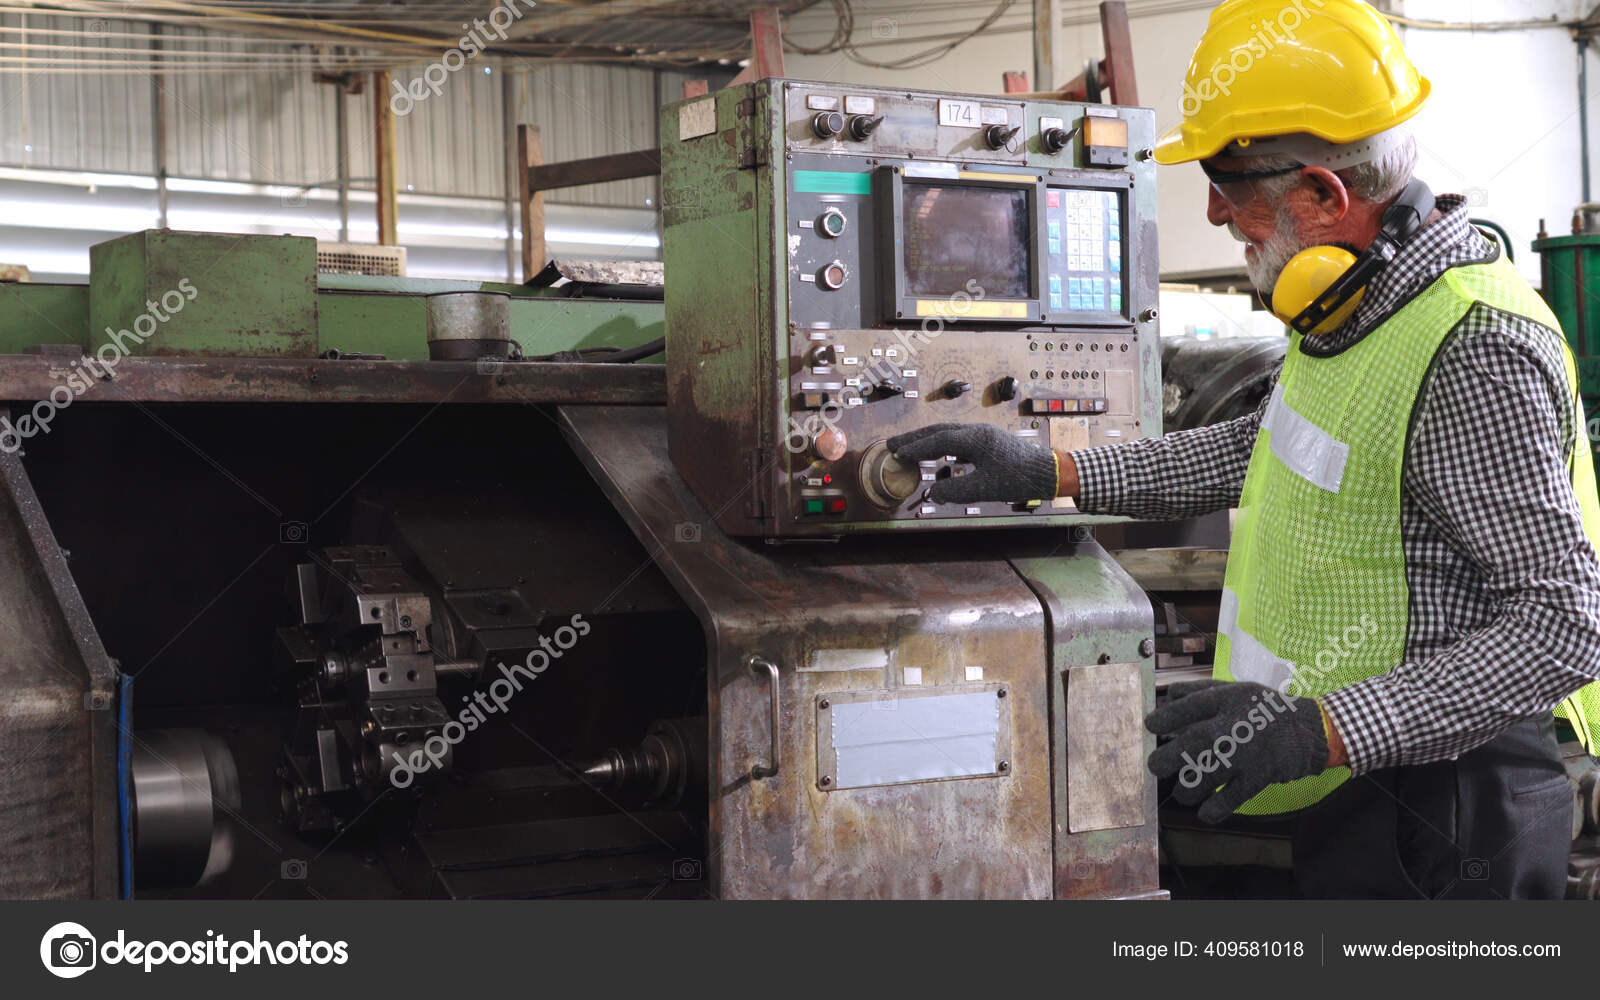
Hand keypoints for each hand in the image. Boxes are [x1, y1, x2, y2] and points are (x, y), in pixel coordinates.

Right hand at [886, 423, 1057, 504]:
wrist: (1047, 472)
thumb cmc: (1018, 479)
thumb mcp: (985, 488)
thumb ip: (956, 490)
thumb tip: (932, 493)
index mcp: (975, 439)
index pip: (939, 440)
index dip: (917, 447)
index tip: (898, 454)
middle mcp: (977, 431)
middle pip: (939, 430)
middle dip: (915, 438)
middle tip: (892, 444)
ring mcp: (982, 434)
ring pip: (948, 433)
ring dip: (926, 440)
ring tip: (908, 447)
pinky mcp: (988, 441)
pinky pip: (957, 438)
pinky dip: (941, 444)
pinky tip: (937, 453)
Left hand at [1145, 679, 1328, 823]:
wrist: (1309, 729)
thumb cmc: (1262, 709)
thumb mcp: (1233, 689)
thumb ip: (1198, 691)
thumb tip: (1165, 697)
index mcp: (1226, 699)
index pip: (1189, 706)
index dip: (1165, 717)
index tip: (1150, 727)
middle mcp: (1235, 725)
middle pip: (1193, 741)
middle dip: (1168, 757)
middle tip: (1154, 767)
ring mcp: (1247, 753)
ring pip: (1208, 773)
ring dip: (1187, 788)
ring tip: (1181, 792)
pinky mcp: (1259, 776)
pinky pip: (1231, 798)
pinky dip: (1214, 809)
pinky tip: (1204, 812)